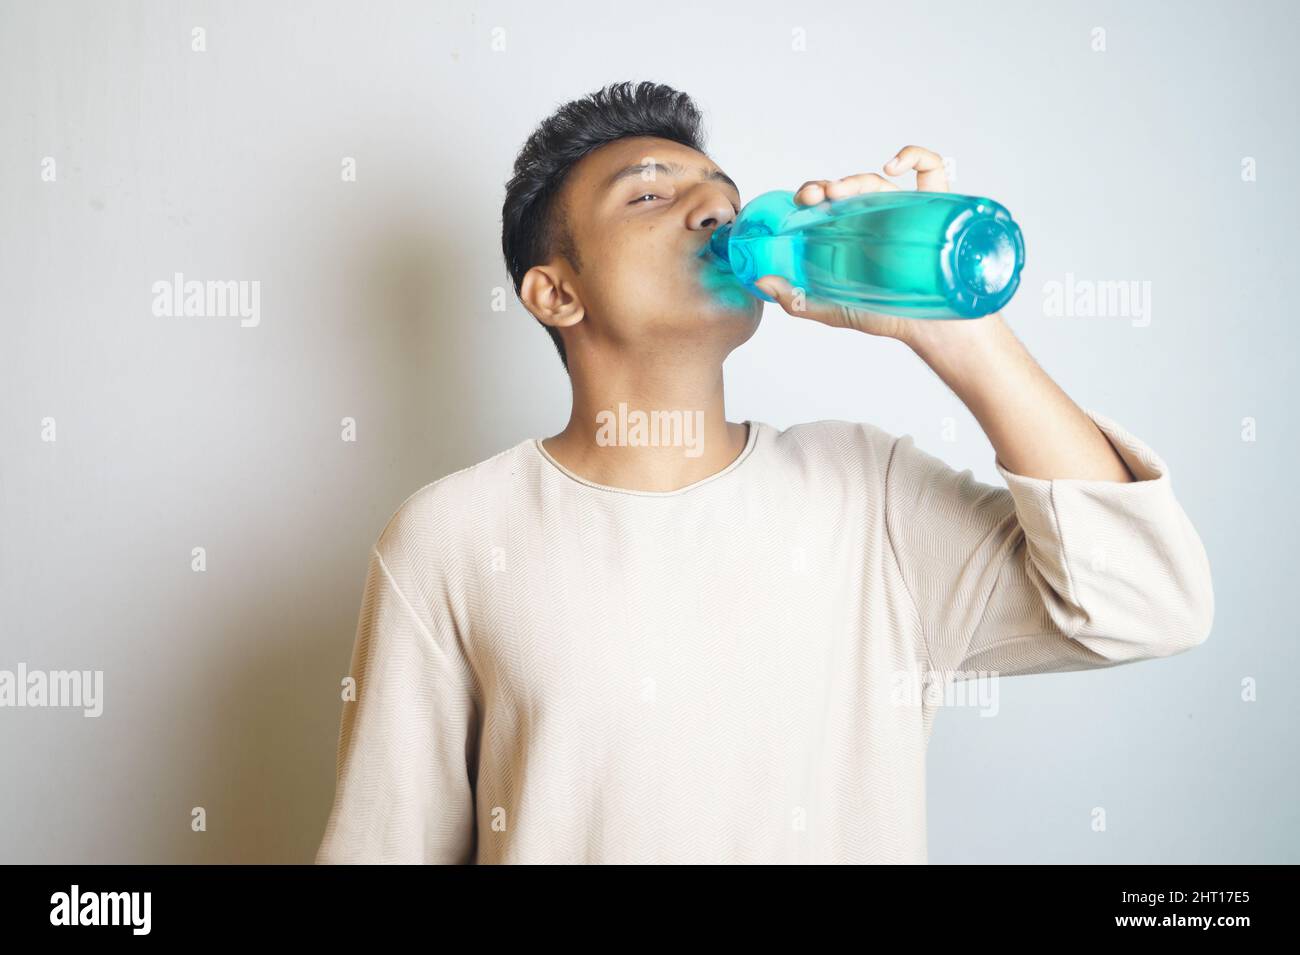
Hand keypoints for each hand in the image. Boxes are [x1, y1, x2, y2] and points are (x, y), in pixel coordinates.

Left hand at [755, 144, 976, 344]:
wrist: (937, 329)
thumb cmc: (891, 316)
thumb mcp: (837, 310)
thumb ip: (799, 300)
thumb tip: (761, 282)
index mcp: (852, 236)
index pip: (827, 204)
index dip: (811, 195)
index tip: (799, 201)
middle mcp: (876, 220)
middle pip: (849, 189)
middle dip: (827, 186)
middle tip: (813, 195)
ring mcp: (906, 211)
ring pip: (879, 181)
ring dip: (856, 179)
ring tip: (840, 192)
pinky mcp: (937, 207)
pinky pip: (932, 169)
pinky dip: (915, 156)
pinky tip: (894, 166)